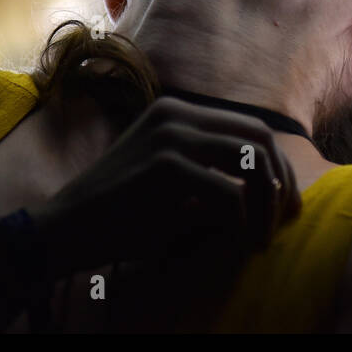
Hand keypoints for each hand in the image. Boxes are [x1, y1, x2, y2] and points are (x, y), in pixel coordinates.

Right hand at [33, 94, 302, 276]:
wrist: (64, 227)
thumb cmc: (119, 213)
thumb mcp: (170, 181)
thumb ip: (212, 172)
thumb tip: (273, 187)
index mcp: (177, 110)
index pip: (251, 127)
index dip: (278, 164)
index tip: (286, 202)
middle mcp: (176, 113)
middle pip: (259, 137)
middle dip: (281, 180)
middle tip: (287, 218)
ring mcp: (170, 136)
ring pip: (252, 161)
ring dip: (266, 203)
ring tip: (263, 236)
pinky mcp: (165, 167)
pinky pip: (230, 194)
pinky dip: (243, 222)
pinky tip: (240, 240)